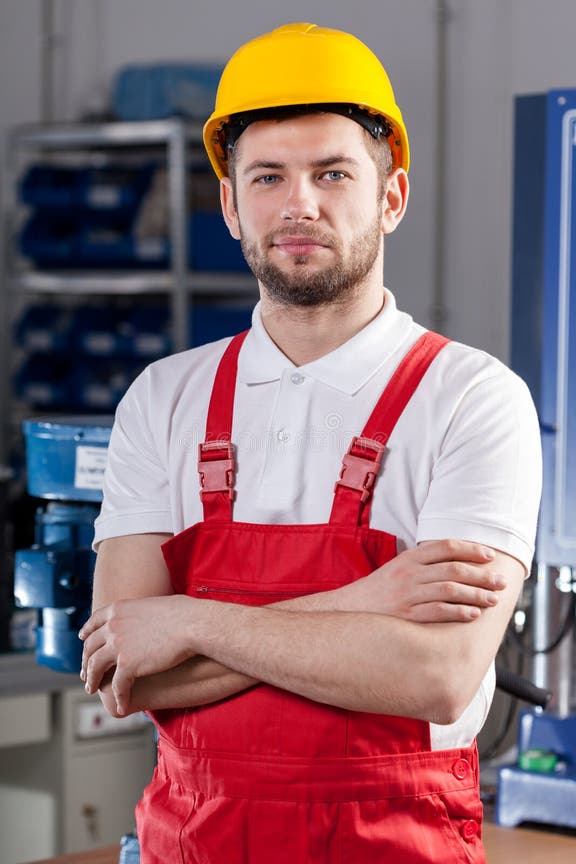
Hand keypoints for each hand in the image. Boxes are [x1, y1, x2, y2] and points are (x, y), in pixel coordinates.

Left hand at [79, 595, 195, 714]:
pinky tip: (121, 706)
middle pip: (90, 646)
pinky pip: (117, 686)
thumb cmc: (183, 613)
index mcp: (118, 609)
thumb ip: (139, 613)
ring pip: (95, 667)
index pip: (94, 621)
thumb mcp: (153, 605)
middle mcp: (112, 626)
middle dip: (86, 661)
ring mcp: (117, 646)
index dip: (87, 632)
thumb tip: (145, 618)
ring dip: (92, 680)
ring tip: (92, 690)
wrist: (192, 624)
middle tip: (85, 672)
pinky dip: (119, 698)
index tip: (83, 639)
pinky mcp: (127, 665)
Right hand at [335, 540, 505, 622]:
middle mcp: (409, 574)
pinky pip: (438, 612)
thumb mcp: (398, 568)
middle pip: (453, 569)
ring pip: (450, 590)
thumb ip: (424, 563)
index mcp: (409, 558)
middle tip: (501, 581)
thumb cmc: (380, 590)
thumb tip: (458, 561)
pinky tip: (473, 614)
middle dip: (482, 575)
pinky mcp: (407, 616)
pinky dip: (459, 612)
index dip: (471, 549)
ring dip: (476, 594)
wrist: (350, 610)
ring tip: (493, 599)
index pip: (445, 547)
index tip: (490, 556)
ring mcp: (407, 595)